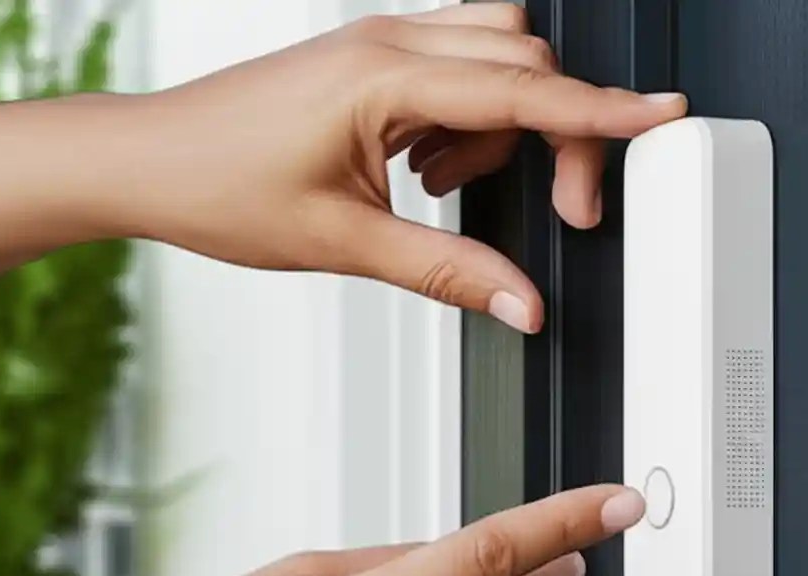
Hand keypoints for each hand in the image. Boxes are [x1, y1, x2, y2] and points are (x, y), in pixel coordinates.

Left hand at [86, 3, 686, 332]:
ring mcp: (372, 44)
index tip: (663, 116)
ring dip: (502, 119)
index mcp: (382, 79)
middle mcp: (383, 43)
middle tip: (561, 207)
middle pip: (524, 60)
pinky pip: (448, 65)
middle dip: (561, 129)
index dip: (604, 111)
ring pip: (491, 53)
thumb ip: (447, 269)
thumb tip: (519, 299)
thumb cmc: (215, 186)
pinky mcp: (361, 59)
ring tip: (441, 187)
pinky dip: (462, 113)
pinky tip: (419, 165)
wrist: (143, 161)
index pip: (525, 89)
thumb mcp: (344, 243)